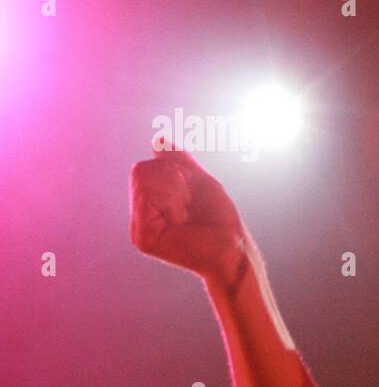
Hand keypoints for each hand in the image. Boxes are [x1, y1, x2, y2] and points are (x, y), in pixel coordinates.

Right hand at [130, 139, 245, 286]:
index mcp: (152, 202)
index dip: (172, 170)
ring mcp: (139, 227)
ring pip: (141, 181)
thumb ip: (178, 162)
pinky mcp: (142, 238)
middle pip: (140, 171)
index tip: (191, 191)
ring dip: (174, 191)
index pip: (144, 168)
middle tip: (189, 202)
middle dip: (172, 178)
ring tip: (185, 214)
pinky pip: (146, 199)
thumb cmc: (220, 219)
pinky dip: (171, 202)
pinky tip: (182, 222)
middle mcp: (142, 215)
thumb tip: (157, 139)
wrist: (232, 248)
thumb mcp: (200, 181)